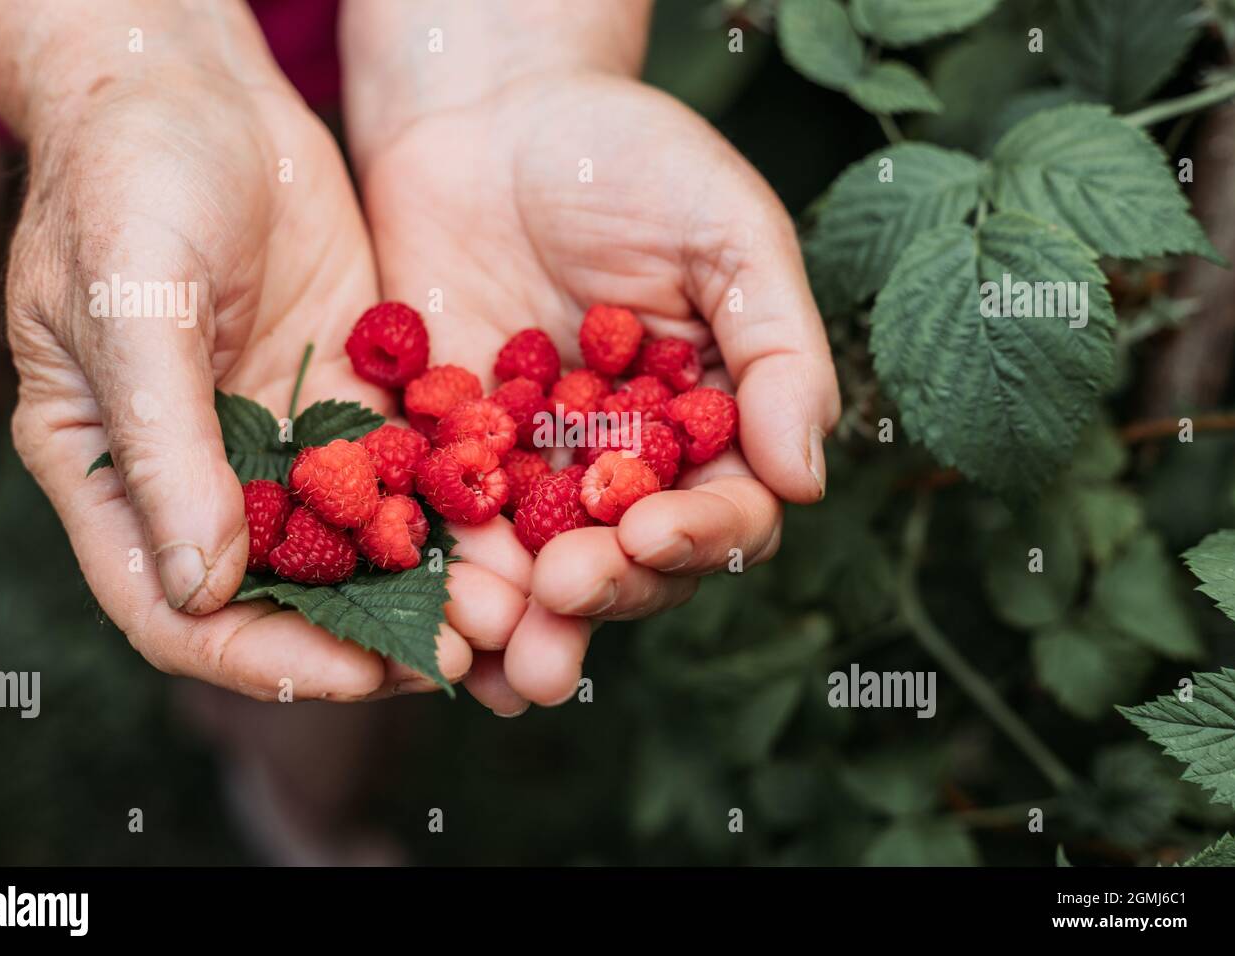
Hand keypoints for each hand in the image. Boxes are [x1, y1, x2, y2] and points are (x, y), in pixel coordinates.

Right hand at [5, 58, 475, 700]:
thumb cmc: (125, 184)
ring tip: (510, 612)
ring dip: (430, 587)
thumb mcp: (130, 312)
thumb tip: (202, 588)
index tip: (354, 672)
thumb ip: (163, 449)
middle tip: (466, 654)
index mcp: (116, 484)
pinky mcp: (352, 403)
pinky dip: (454, 513)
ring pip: (361, 548)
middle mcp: (206, 483)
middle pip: (287, 598)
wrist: (195, 89)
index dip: (265, 657)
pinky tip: (519, 533)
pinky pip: (407, 477)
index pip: (179, 614)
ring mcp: (285, 446)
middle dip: (373, 635)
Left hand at [349, 69, 839, 710]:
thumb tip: (805, 479)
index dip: (697, 534)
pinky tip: (428, 615)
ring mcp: (531, 468)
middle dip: (604, 591)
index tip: (650, 527)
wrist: (488, 113)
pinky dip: (441, 576)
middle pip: (630, 562)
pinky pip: (447, 528)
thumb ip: (778, 349)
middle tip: (565, 600)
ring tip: (502, 659)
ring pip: (539, 570)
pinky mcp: (446, 456)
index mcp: (708, 426)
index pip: (725, 511)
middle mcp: (624, 465)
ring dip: (523, 623)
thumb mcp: (726, 230)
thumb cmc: (629, 155)